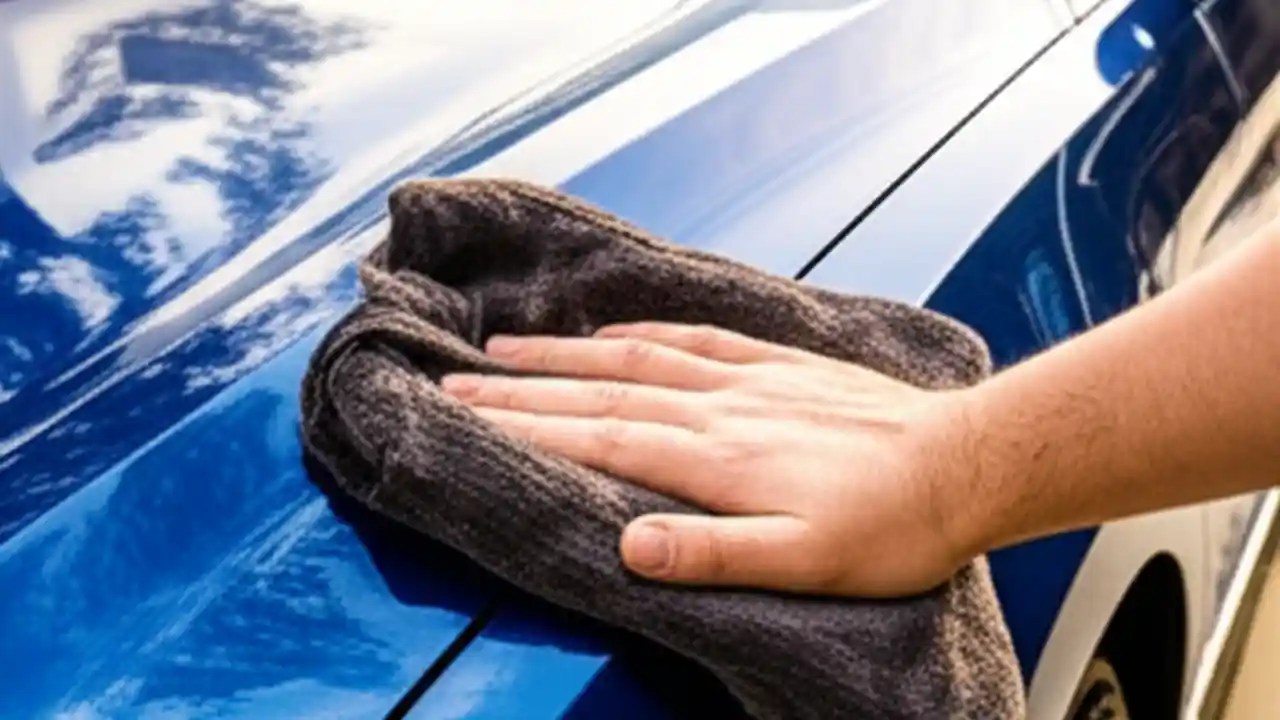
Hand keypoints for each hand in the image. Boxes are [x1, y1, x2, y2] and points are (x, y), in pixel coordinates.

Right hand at [440, 323, 988, 597]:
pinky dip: (642, 332)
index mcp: (715, 458)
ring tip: (506, 347)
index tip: (462, 410)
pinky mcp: (777, 367)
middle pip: (599, 391)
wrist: (965, 464)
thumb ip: (713, 551)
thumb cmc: (888, 527)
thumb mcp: (803, 560)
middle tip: (452, 378)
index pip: (598, 436)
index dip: (524, 424)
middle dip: (520, 387)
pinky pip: (695, 337)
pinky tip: (614, 332)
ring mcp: (747, 380)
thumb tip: (626, 545)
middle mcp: (719, 407)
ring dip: (565, 352)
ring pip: (636, 357)